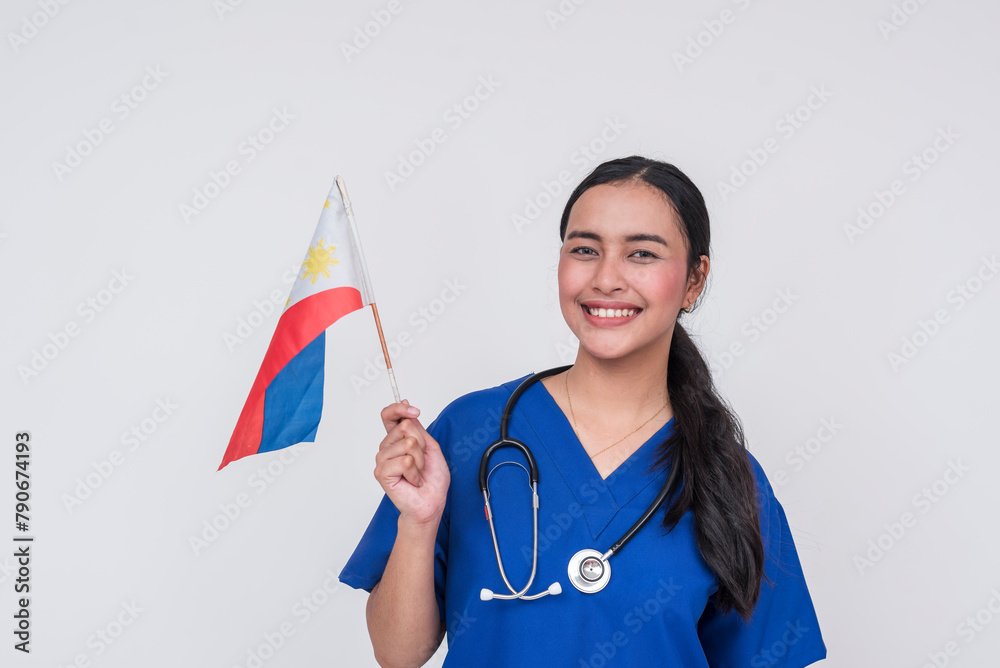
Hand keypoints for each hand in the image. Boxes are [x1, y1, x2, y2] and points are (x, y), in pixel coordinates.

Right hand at [375, 401, 450, 525]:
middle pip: (405, 427)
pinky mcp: (382, 473)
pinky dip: (415, 472)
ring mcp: (382, 460)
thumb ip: (417, 428)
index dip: (399, 408)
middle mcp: (387, 447)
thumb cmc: (432, 478)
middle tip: (421, 462)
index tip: (414, 411)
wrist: (431, 501)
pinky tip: (412, 480)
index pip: (389, 415)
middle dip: (422, 444)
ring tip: (417, 472)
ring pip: (408, 444)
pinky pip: (405, 460)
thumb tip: (405, 406)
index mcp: (396, 439)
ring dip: (420, 460)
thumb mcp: (430, 447)